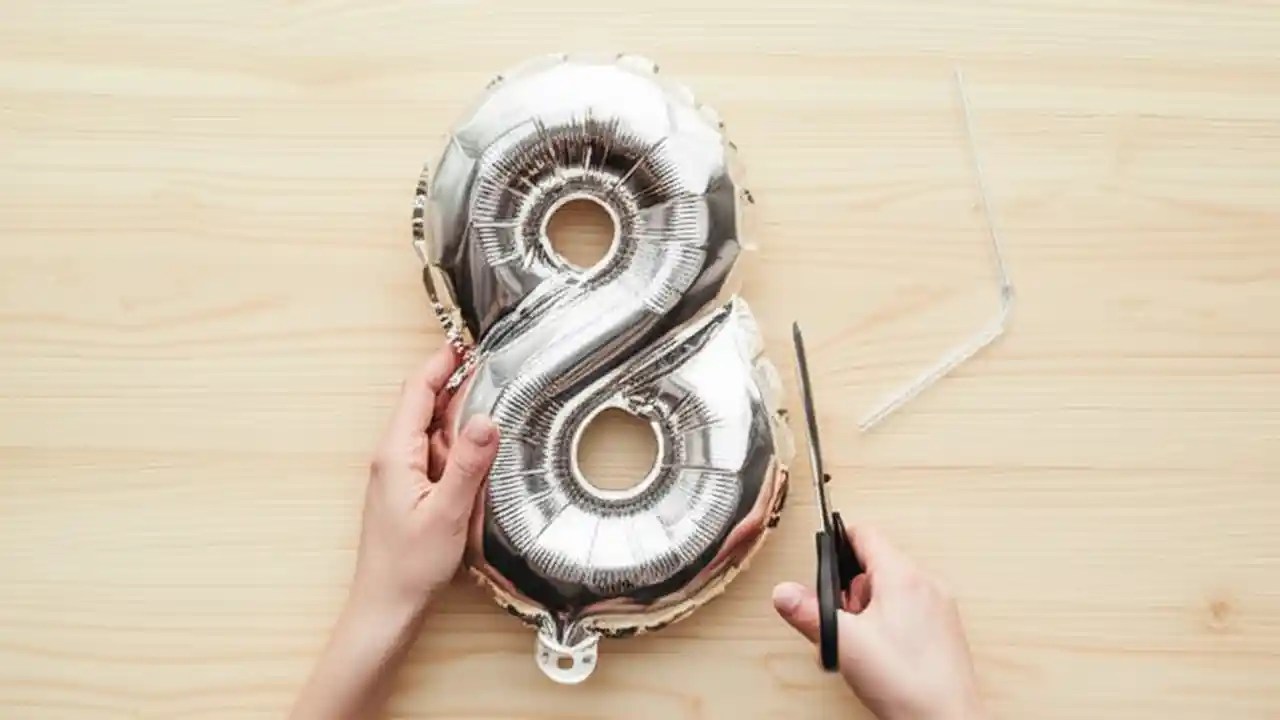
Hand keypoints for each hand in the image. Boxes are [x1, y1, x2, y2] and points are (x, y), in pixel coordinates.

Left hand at [351, 345, 498, 618]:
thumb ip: (468, 464)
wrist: (386, 606)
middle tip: (493, 371)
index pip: (417, 390)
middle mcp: (393, 457)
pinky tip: (478, 457)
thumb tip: (485, 420)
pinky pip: (434, 455)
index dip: (441, 362)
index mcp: (395, 453)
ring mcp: (399, 474)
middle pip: (425, 405)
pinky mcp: (409, 490)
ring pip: (432, 431)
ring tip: (494, 411)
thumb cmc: (409, 566)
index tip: (466, 341)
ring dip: (459, 420)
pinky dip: (457, 447)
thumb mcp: (448, 512)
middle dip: (457, 385)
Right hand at [772, 525, 984, 719]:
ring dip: (869, 609)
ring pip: (891, 590)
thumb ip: (809, 613)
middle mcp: (926, 584)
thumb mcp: (844, 644)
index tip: (824, 564)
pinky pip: (908, 610)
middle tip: (846, 621)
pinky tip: (881, 653)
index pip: (865, 534)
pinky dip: (889, 623)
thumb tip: (784, 593)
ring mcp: (939, 607)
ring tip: (863, 642)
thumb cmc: (906, 683)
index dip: (838, 544)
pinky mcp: (943, 630)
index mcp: (903, 577)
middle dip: (852, 590)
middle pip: (876, 564)